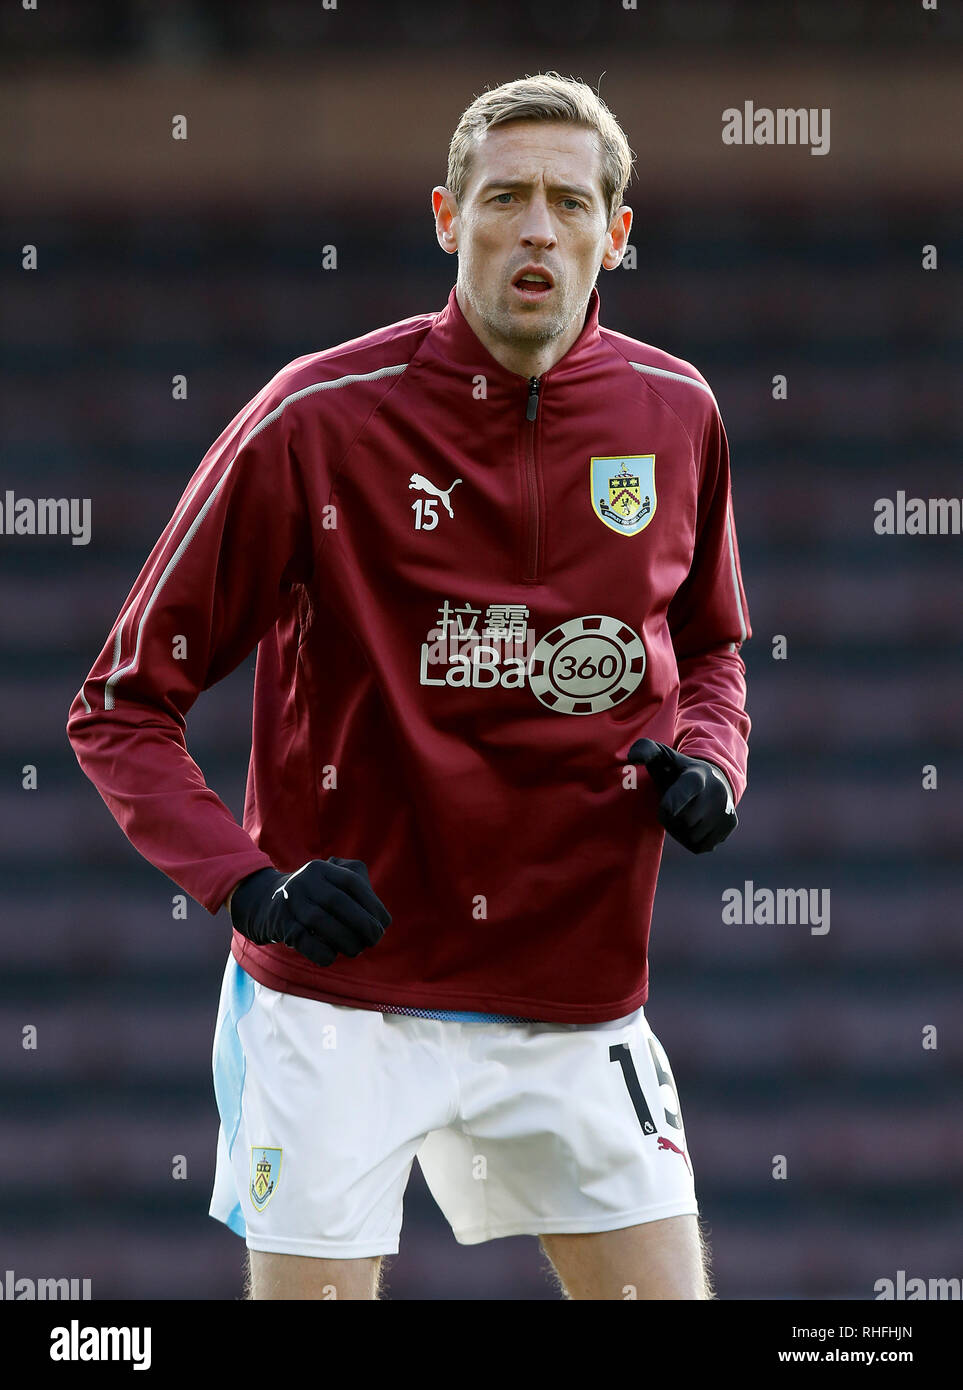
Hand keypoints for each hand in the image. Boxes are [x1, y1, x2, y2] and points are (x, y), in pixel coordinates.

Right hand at [229, 857, 390, 967]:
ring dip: (346, 940)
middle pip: (338, 902)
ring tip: (357, 949)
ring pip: (321, 922)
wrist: (264, 903)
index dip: (373, 904)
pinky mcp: (280, 925)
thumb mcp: (331, 880)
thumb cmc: (312, 895)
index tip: (385, 923)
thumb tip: (379, 916)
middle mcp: (303, 881)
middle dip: (363, 924)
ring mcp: (289, 902)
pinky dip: (323, 952)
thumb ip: (357, 884)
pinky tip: (333, 955)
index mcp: (320, 868)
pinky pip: (304, 941)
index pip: (352, 882)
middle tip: (375, 939)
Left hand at [627, 739, 736, 853]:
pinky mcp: (729, 825)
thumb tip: (633, 758)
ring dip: (680, 831)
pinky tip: (693, 825)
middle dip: (671, 819)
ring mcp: (726, 809)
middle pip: (683, 821)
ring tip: (682, 815)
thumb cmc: (678, 771)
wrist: (715, 779)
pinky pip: (701, 846)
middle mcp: (717, 792)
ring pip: (691, 836)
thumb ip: (644, 750)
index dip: (670, 805)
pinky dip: (692, 840)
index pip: (685, 792)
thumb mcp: (663, 757)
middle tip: (671, 809)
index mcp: (697, 775)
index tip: (664, 808)